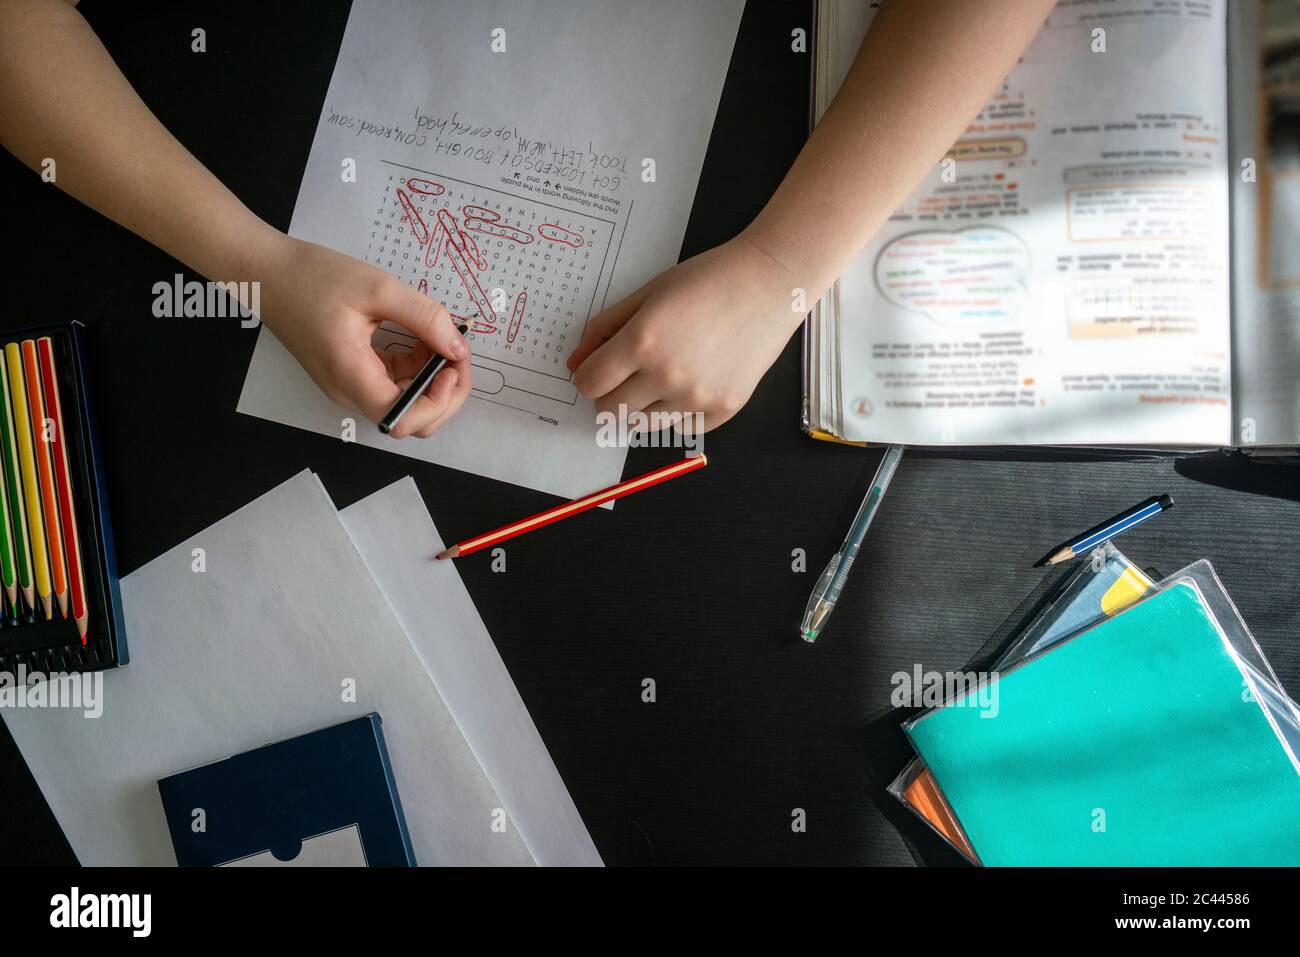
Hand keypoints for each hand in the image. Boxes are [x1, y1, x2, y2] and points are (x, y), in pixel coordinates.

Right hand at [252, 235, 471, 437]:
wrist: (266, 273)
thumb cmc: (311, 276)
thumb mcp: (377, 287)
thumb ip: (424, 318)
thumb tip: (458, 347)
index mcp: (350, 376)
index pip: (405, 420)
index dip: (439, 400)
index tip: (452, 363)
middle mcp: (350, 392)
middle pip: (412, 420)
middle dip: (445, 392)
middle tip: (457, 351)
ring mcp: (350, 387)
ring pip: (407, 404)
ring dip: (432, 378)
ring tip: (438, 338)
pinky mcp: (352, 375)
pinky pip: (394, 385)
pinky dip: (415, 367)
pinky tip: (419, 338)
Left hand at [566, 234, 804, 431]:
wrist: (769, 285)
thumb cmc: (707, 280)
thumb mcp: (647, 293)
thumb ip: (605, 329)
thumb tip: (575, 365)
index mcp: (642, 342)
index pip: (588, 384)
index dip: (588, 374)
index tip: (599, 366)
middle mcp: (667, 377)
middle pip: (609, 410)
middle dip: (609, 392)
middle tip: (629, 372)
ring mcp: (696, 399)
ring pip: (641, 424)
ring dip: (640, 406)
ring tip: (661, 376)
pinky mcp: (722, 411)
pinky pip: (679, 428)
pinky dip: (675, 412)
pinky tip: (690, 382)